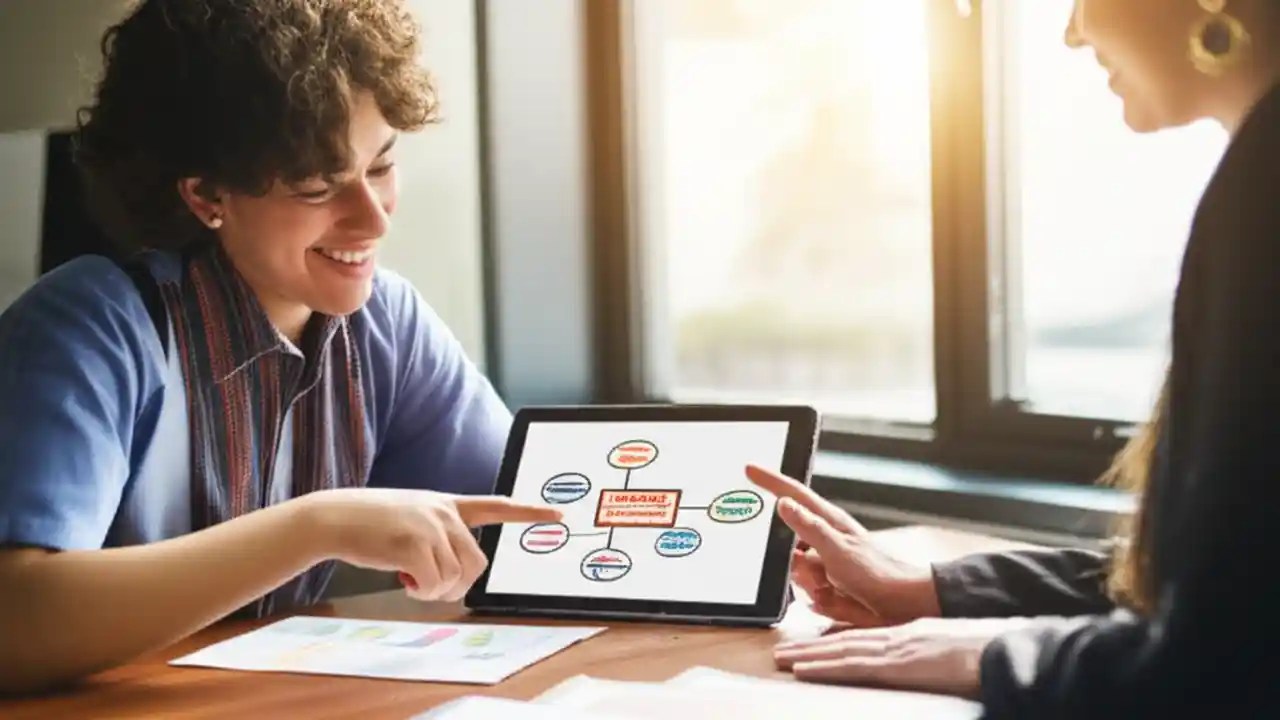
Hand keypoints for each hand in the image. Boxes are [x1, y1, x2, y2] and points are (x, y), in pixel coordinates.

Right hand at [303, 488, 559, 601]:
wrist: (334, 517)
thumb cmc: (370, 525)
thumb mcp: (412, 518)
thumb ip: (438, 536)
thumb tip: (453, 576)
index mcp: (447, 504)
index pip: (496, 506)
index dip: (528, 512)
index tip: (557, 515)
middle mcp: (444, 512)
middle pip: (478, 562)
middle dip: (458, 584)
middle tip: (429, 585)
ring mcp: (430, 526)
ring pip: (457, 577)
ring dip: (436, 590)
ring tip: (411, 579)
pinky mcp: (413, 544)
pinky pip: (435, 583)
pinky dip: (421, 591)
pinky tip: (402, 579)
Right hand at [746, 465, 939, 625]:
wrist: (899, 606)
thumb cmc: (876, 573)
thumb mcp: (837, 549)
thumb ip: (808, 527)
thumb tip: (784, 503)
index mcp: (826, 521)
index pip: (791, 494)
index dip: (769, 481)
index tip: (749, 468)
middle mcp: (822, 539)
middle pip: (785, 545)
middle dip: (795, 564)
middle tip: (819, 573)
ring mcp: (823, 563)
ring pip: (792, 572)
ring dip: (809, 584)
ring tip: (834, 587)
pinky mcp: (826, 584)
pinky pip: (804, 592)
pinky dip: (818, 599)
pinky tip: (836, 598)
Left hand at [773, 616, 1033, 696]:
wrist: (1008, 649)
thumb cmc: (990, 653)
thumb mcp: (954, 654)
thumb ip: (933, 659)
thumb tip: (927, 667)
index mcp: (912, 637)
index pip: (866, 640)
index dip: (837, 644)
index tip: (814, 648)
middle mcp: (899, 638)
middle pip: (846, 642)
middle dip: (813, 649)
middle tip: (783, 652)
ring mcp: (898, 649)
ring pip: (842, 651)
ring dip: (809, 656)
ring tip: (783, 659)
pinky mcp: (899, 663)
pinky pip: (854, 665)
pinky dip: (826, 666)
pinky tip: (805, 670)